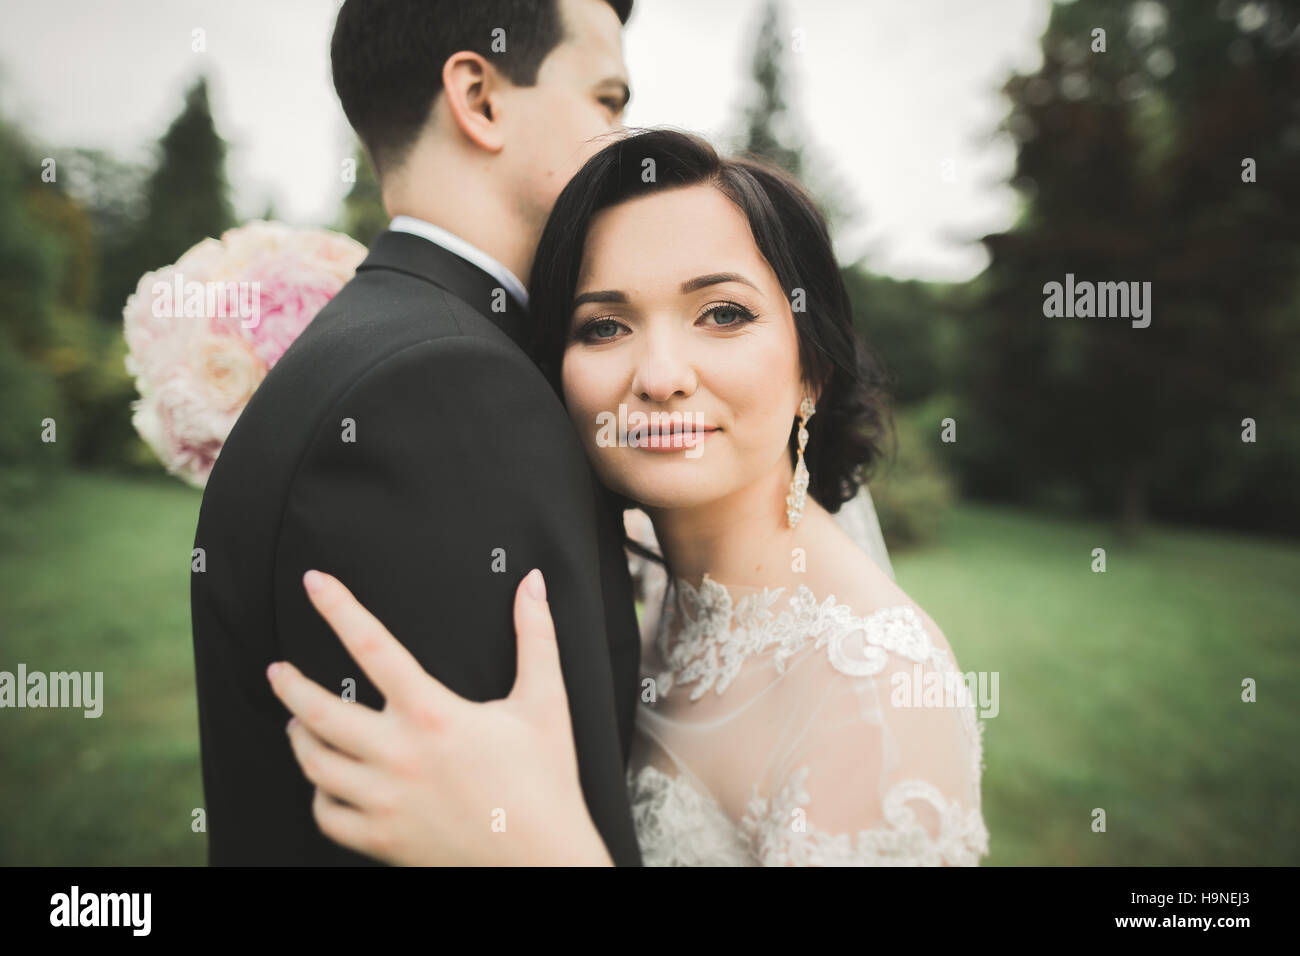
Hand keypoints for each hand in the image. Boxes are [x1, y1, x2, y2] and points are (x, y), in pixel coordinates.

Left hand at [266, 568, 611, 865]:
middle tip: (278, 671)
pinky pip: (328, 815)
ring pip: (315, 765)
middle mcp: (399, 755)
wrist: (543, 862)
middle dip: (289, 685)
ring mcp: (385, 801)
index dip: (338, 608)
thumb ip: (536, 636)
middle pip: (319, 711)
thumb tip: (532, 585)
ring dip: (300, 739)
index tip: (315, 584)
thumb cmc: (545, 784)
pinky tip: (325, 784)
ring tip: (298, 723)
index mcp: (433, 714)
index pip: (372, 646)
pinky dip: (319, 795)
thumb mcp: (545, 702)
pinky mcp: (382, 839)